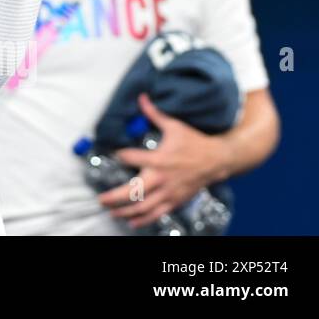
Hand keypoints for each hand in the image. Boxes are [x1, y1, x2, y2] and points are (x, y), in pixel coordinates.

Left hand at [97, 94, 226, 228]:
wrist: (218, 160)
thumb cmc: (194, 142)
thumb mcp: (174, 126)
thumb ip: (154, 113)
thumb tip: (142, 97)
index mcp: (159, 159)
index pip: (130, 157)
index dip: (119, 155)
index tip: (112, 154)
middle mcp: (161, 178)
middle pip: (134, 191)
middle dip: (115, 197)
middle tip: (101, 199)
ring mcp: (169, 192)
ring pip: (144, 207)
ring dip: (126, 211)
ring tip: (111, 212)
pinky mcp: (176, 201)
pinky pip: (157, 213)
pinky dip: (144, 219)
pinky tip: (131, 221)